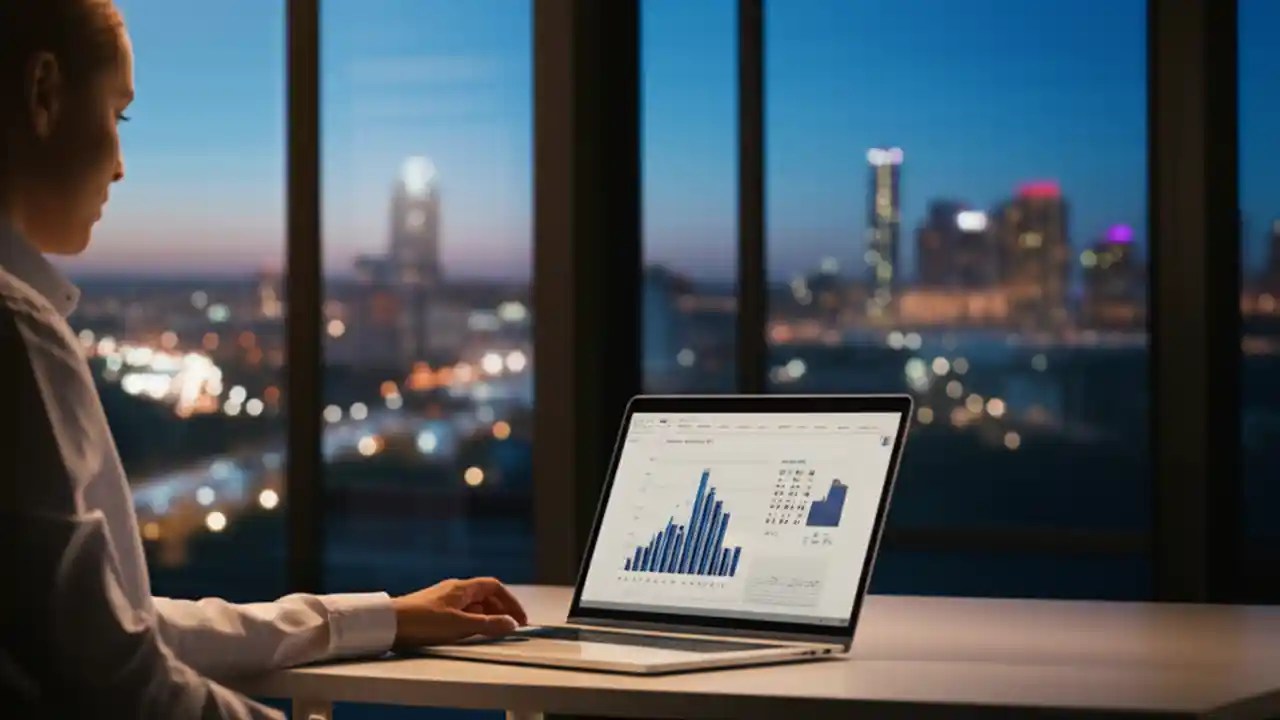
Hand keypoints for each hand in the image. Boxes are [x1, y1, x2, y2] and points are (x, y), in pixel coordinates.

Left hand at [391, 577, 528, 647]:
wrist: (389, 624)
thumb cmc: (423, 620)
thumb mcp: (459, 624)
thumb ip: (487, 624)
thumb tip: (511, 624)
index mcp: (462, 588)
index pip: (494, 587)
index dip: (510, 601)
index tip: (519, 619)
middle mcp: (454, 591)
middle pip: (485, 596)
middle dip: (501, 610)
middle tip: (510, 628)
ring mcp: (444, 601)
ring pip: (473, 606)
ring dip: (487, 617)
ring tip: (493, 633)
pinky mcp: (434, 612)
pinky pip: (461, 614)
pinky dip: (472, 622)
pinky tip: (470, 635)